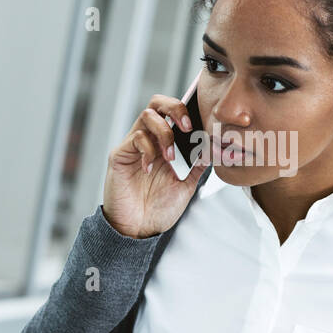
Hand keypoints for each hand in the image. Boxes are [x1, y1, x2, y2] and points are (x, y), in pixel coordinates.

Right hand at [102, 94, 209, 237]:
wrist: (139, 229)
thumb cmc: (159, 207)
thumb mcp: (187, 184)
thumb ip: (198, 164)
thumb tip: (213, 146)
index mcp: (164, 143)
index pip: (173, 112)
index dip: (188, 109)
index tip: (203, 122)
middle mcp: (148, 139)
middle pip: (158, 103)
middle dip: (176, 109)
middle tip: (188, 127)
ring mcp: (133, 146)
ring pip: (147, 116)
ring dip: (165, 133)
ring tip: (170, 157)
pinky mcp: (120, 155)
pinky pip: (135, 138)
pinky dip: (148, 150)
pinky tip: (150, 168)